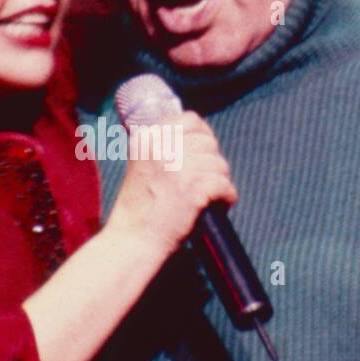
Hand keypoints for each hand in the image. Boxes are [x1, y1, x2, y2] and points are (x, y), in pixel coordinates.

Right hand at [104, 111, 237, 256]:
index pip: (189, 119)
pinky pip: (225, 185)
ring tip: (208, 197)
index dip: (203, 134)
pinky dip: (226, 197)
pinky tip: (218, 206)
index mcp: (147, 138)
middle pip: (208, 143)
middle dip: (211, 162)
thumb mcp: (142, 165)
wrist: (133, 241)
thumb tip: (200, 137)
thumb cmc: (140, 209)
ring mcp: (179, 167)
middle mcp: (162, 147)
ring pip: (219, 164)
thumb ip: (164, 148)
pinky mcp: (194, 188)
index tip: (204, 151)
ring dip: (219, 181)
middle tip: (204, 182)